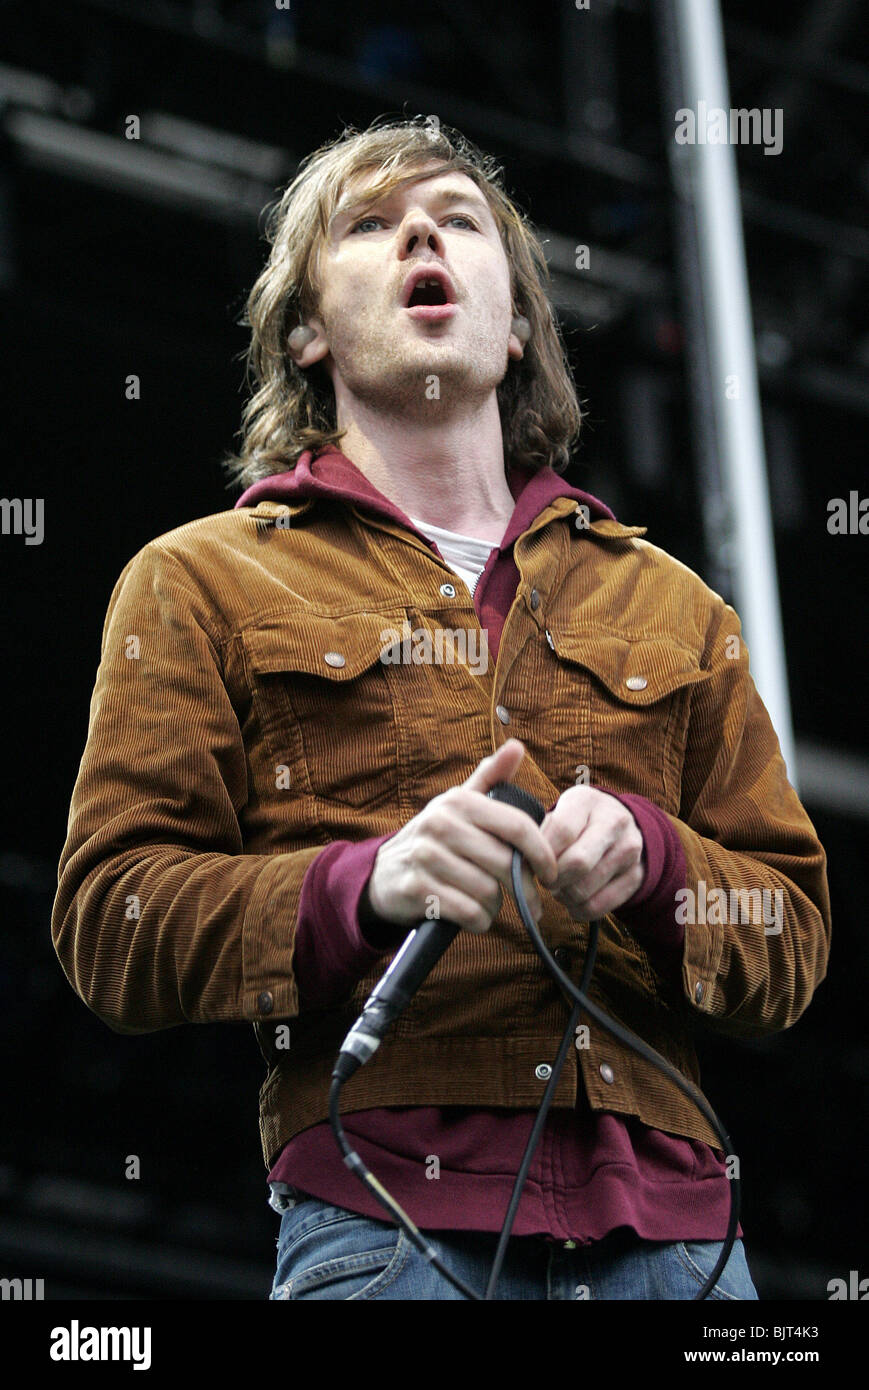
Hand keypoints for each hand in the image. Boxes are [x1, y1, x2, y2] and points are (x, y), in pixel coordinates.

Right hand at [364, 739, 557, 933]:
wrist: (383, 873)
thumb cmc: (435, 839)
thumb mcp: (459, 804)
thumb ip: (491, 776)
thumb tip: (517, 746)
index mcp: (458, 802)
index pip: (516, 826)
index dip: (542, 852)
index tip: (551, 872)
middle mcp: (440, 824)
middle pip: (505, 864)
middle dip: (524, 889)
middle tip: (531, 901)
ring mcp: (426, 857)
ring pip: (488, 892)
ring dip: (497, 906)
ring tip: (493, 904)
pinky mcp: (417, 889)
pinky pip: (468, 912)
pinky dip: (479, 920)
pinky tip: (475, 916)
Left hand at [539, 786, 644, 920]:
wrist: (619, 825)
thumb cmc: (576, 822)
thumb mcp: (558, 814)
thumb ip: (539, 833)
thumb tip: (520, 861)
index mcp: (587, 800)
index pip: (562, 831)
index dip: (542, 855)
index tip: (533, 864)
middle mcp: (615, 821)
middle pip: (578, 863)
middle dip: (553, 879)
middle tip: (545, 880)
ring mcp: (630, 849)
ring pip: (585, 890)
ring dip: (563, 896)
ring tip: (559, 888)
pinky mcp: (636, 876)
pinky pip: (598, 907)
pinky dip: (578, 910)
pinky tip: (572, 900)